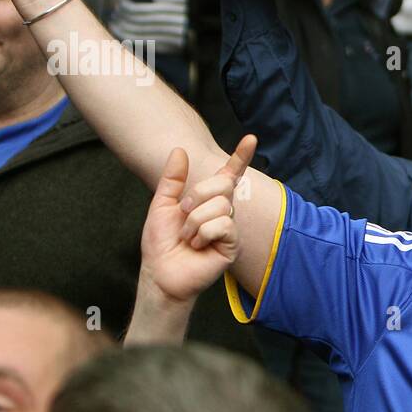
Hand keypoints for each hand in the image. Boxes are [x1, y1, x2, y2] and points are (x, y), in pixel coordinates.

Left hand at [138, 136, 255, 305]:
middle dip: (197, 196)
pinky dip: (204, 233)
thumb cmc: (161, 242)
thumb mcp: (161, 204)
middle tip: (183, 214)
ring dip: (195, 221)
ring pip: (220, 206)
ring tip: (189, 237)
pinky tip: (199, 245)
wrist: (160, 271)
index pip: (229, 174)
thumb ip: (172, 179)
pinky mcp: (232, 244)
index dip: (240, 157)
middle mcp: (222, 210)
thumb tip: (180, 150)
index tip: (251, 139)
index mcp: (207, 199)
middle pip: (223, 184)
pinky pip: (223, 225)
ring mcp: (229, 227)